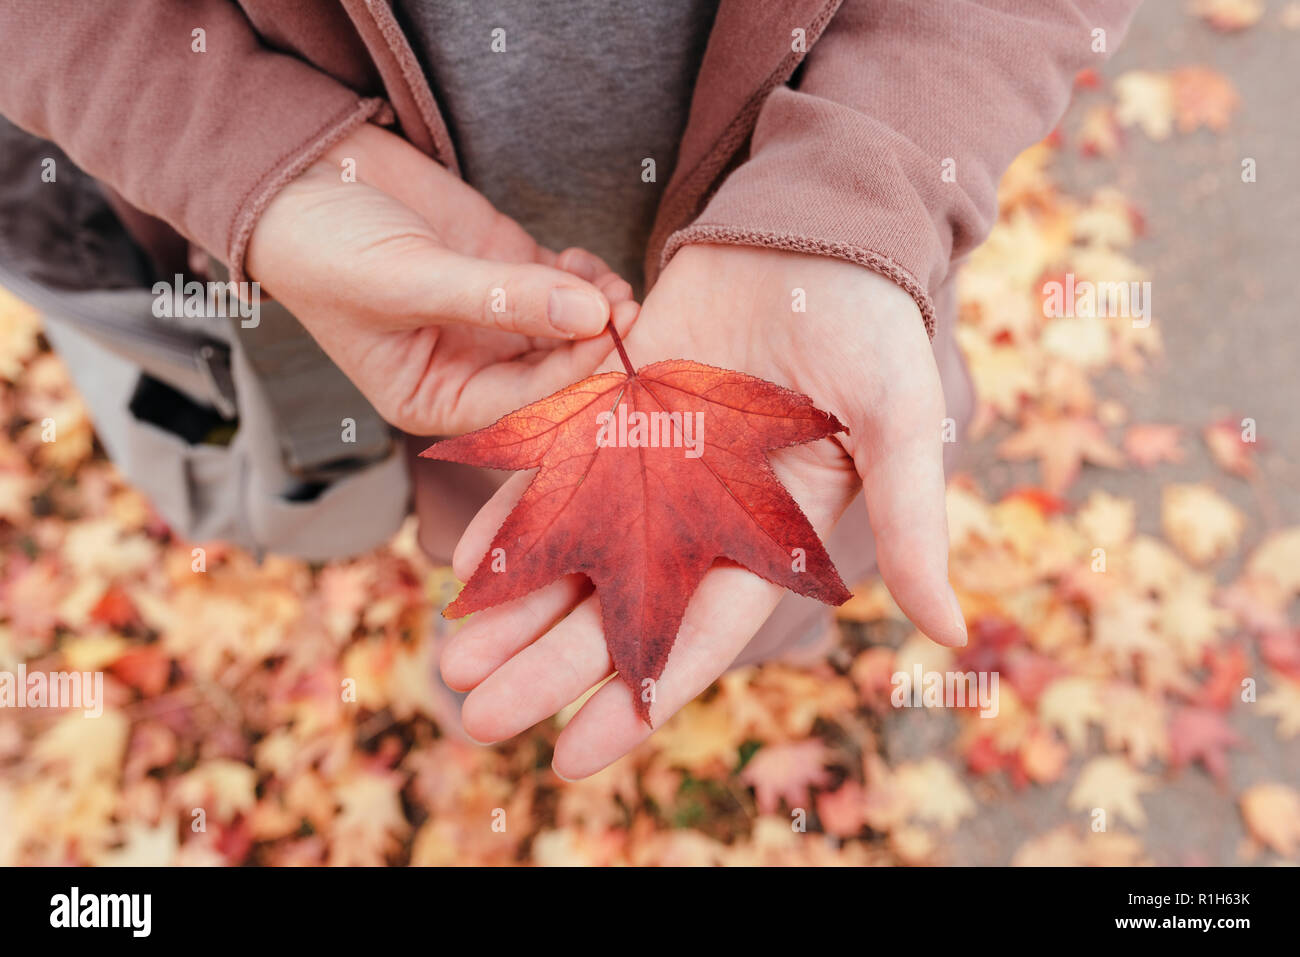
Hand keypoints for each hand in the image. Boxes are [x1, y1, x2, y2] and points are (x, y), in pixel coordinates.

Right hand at [245, 123, 637, 434]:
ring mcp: (493, 319)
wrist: (296, 171)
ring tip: (618, 290)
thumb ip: (500, 299)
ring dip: (596, 314)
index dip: (569, 377)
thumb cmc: (323, 246)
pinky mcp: (506, 271)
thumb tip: (591, 315)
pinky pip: (562, 287)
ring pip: (565, 330)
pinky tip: (590, 266)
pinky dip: (585, 279)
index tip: (609, 340)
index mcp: (434, 399)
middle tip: (631, 314)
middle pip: (553, 374)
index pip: (520, 405)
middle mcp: (469, 368)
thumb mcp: (407, 279)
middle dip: (593, 348)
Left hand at [439, 244, 966, 777]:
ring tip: (450, 668)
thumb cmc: (869, 324)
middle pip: (618, 612)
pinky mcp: (612, 418)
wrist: (809, 230)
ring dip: (515, 612)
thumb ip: (913, 521)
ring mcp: (651, 470)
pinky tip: (462, 570)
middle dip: (550, 669)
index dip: (640, 699)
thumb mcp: (897, 421)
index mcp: (771, 536)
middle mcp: (703, 517)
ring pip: (574, 556)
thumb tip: (951, 630)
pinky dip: (510, 524)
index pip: (699, 636)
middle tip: (476, 721)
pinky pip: (552, 479)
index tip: (574, 757)